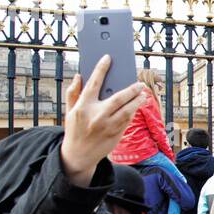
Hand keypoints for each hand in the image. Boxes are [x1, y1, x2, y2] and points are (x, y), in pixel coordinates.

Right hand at [60, 55, 146, 186]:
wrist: (78, 155)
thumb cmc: (74, 129)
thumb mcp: (69, 111)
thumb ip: (73, 93)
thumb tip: (79, 76)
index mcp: (83, 107)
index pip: (93, 83)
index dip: (101, 69)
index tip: (108, 58)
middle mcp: (96, 116)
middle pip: (118, 98)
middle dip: (131, 89)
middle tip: (139, 83)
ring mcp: (108, 126)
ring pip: (128, 110)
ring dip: (138, 101)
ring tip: (143, 94)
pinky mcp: (116, 134)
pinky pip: (128, 120)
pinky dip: (133, 112)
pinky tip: (137, 106)